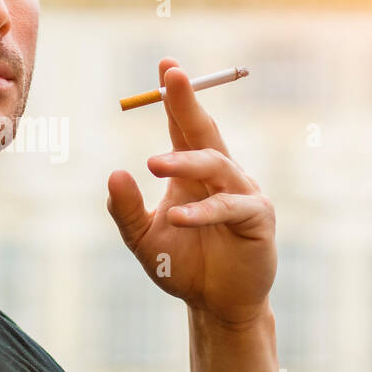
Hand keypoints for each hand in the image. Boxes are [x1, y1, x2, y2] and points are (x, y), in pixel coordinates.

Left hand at [105, 58, 276, 326]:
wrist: (217, 305)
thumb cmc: (183, 266)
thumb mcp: (142, 239)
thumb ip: (126, 210)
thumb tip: (114, 173)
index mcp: (193, 173)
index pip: (184, 126)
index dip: (178, 97)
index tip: (167, 66)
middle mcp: (220, 175)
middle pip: (204, 131)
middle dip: (189, 103)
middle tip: (172, 79)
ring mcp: (242, 194)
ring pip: (216, 165)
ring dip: (185, 161)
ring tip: (152, 164)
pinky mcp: (258, 220)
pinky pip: (231, 207)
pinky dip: (204, 211)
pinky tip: (178, 217)